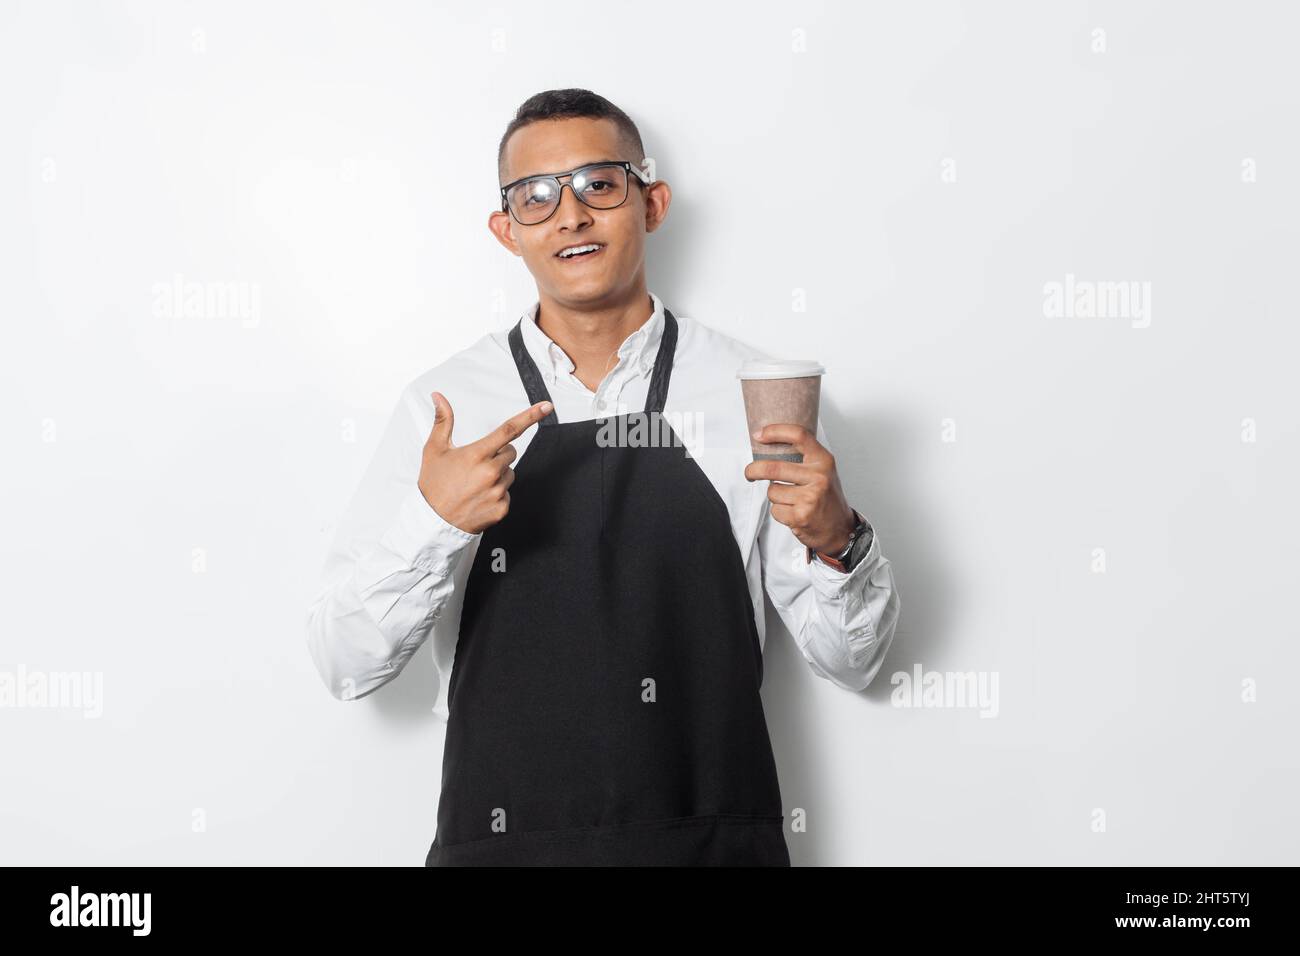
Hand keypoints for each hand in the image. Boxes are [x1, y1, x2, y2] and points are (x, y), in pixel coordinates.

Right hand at [417, 391, 552, 533]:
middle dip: (498, 454)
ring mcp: (497, 492)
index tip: (546, 406)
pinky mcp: (502, 508)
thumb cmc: (433, 485)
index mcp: (477, 455)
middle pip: (511, 452)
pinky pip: (507, 494)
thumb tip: (439, 397)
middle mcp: (490, 472)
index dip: (530, 416)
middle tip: (477, 465)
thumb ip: (442, 421)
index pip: (509, 429)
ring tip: (475, 484)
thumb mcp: (434, 450)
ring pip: (510, 473)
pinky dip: (496, 494)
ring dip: (498, 475)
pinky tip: (479, 498)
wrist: (432, 522)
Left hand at [744, 423, 856, 553]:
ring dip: (775, 497)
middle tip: (750, 473)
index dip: (775, 431)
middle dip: (753, 470)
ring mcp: (810, 497)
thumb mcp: (823, 471)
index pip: (799, 436)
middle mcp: (819, 477)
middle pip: (773, 468)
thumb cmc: (826, 497)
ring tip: (792, 501)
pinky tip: (794, 512)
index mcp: (823, 461)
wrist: (840, 529)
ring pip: (772, 492)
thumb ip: (803, 458)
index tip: (759, 435)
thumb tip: (769, 444)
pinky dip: (780, 512)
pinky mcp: (801, 516)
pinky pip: (775, 510)